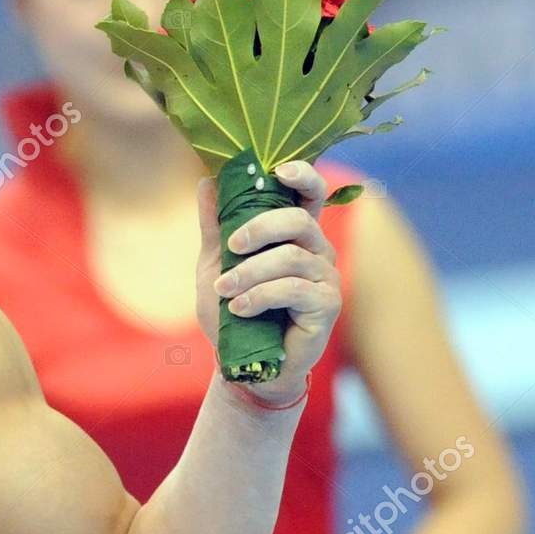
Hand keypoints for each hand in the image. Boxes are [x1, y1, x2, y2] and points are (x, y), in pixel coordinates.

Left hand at [194, 160, 341, 405]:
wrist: (242, 363)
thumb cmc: (233, 313)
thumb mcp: (215, 264)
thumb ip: (215, 225)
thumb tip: (207, 181)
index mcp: (295, 234)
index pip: (311, 193)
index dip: (303, 175)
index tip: (279, 170)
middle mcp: (317, 250)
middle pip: (297, 221)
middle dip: (259, 228)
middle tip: (231, 246)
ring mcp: (326, 277)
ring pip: (291, 257)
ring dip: (250, 272)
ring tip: (225, 290)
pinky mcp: (327, 305)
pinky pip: (293, 289)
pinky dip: (260, 296)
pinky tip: (239, 308)